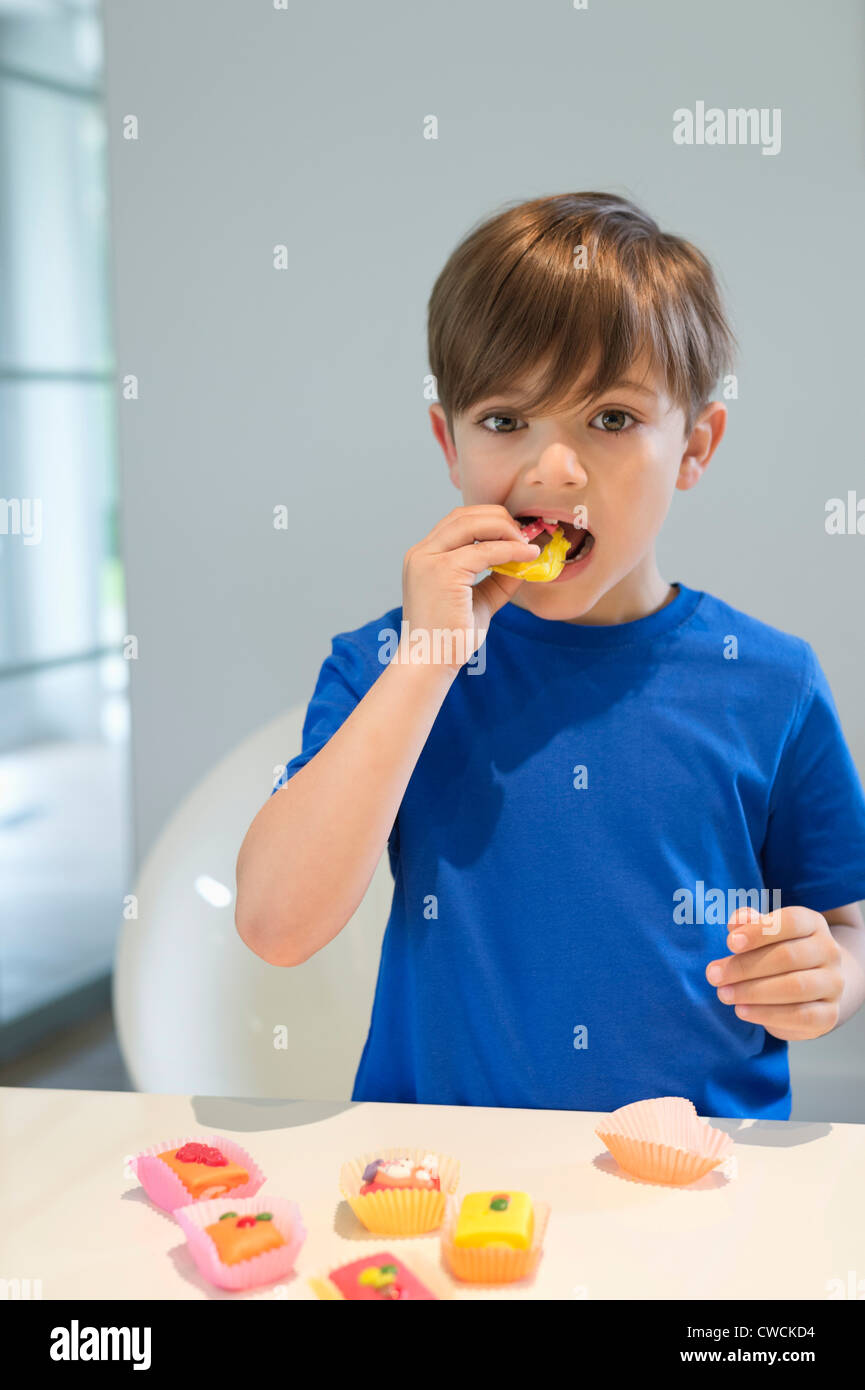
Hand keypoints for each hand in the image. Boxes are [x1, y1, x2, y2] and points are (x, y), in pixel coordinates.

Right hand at [400, 505, 539, 670]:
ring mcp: (429, 559)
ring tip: (527, 545)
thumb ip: (498, 578)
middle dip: (500, 519)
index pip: (458, 521)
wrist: (429, 663)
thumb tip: (525, 560)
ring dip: (506, 529)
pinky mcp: (443, 571)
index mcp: (424, 556)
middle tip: (526, 536)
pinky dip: (510, 550)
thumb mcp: (479, 600)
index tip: (517, 534)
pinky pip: (485, 550)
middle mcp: (422, 552)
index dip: (491, 521)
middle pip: (465, 514)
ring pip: (473, 523)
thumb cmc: (449, 637)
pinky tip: (527, 557)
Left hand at [705, 905, 843, 1040]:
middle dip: (745, 967)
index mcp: (813, 924)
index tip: (729, 943)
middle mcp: (829, 951)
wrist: (814, 987)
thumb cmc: (778, 952)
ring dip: (753, 992)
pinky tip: (742, 1011)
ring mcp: (833, 984)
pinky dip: (768, 1015)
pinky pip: (801, 1016)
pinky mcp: (830, 1014)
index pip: (791, 921)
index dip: (759, 931)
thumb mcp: (764, 933)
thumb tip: (736, 923)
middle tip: (713, 975)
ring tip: (724, 994)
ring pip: (795, 987)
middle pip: (788, 956)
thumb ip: (749, 923)